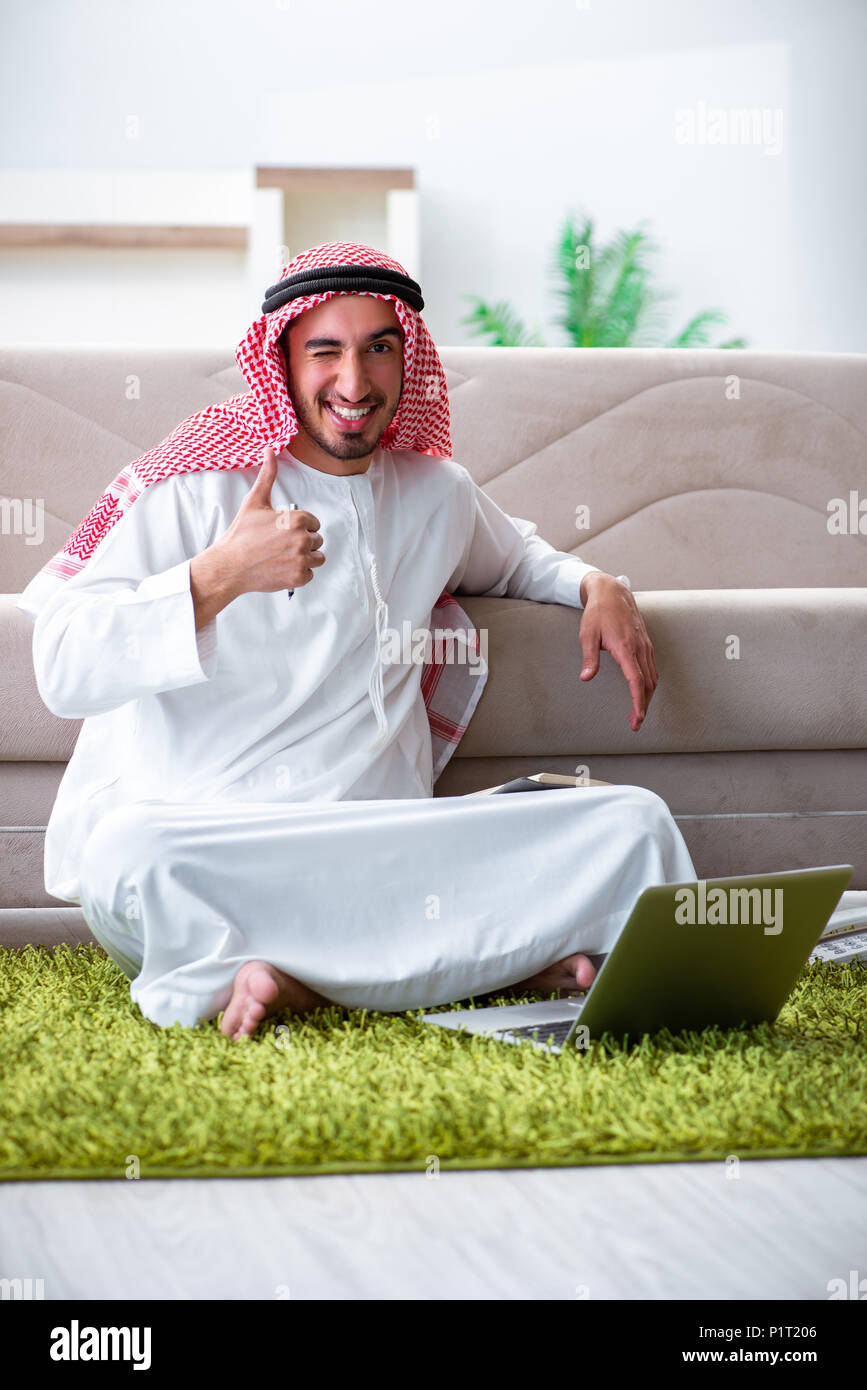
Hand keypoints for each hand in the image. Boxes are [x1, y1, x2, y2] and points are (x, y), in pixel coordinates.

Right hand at [209, 447, 325, 595]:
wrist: (229, 565)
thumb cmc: (240, 534)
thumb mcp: (254, 501)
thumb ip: (268, 475)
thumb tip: (270, 450)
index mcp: (297, 519)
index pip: (313, 523)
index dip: (299, 526)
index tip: (282, 531)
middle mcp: (303, 539)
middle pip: (316, 540)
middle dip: (301, 542)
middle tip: (279, 545)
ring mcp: (302, 559)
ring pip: (318, 558)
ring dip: (305, 558)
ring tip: (283, 556)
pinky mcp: (298, 577)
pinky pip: (310, 574)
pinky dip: (298, 573)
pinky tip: (281, 567)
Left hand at [577, 572, 657, 731]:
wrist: (612, 592)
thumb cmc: (597, 614)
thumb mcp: (587, 635)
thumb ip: (589, 658)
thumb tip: (586, 678)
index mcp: (625, 648)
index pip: (636, 680)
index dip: (638, 701)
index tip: (637, 717)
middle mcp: (640, 648)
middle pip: (648, 684)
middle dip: (643, 706)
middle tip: (634, 723)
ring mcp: (645, 646)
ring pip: (652, 677)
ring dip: (647, 697)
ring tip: (638, 713)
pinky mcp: (646, 644)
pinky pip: (652, 668)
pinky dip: (649, 684)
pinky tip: (643, 692)